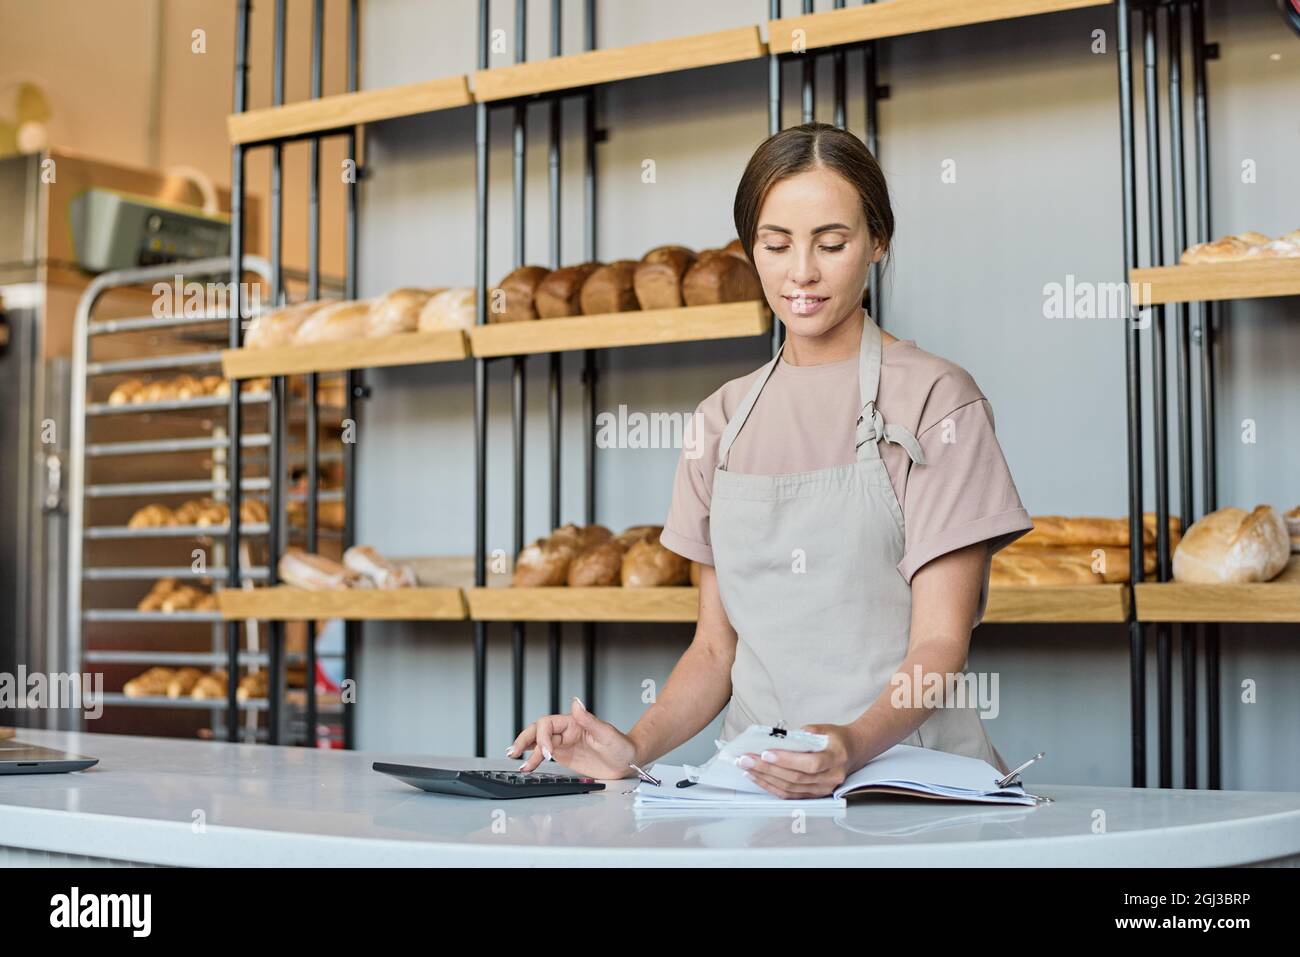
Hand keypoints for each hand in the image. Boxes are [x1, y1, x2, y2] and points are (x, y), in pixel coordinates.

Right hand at [507, 697, 637, 779]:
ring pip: (538, 744)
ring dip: (526, 751)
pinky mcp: (565, 756)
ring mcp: (564, 744)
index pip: (548, 724)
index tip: (547, 753)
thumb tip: (576, 702)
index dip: (544, 737)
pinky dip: (534, 760)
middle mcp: (566, 731)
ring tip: (517, 761)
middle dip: (524, 740)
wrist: (628, 762)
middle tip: (514, 752)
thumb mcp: (606, 733)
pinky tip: (527, 767)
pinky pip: (544, 756)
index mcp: (574, 722)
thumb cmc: (621, 746)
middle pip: (538, 731)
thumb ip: (589, 719)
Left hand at [737, 723, 864, 798]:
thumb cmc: (837, 738)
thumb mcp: (825, 728)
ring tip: (747, 768)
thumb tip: (780, 737)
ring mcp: (823, 790)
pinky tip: (758, 778)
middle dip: (767, 769)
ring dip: (765, 779)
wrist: (854, 751)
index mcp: (835, 759)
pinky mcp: (815, 795)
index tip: (765, 753)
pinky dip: (772, 787)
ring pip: (790, 788)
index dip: (786, 760)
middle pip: (795, 778)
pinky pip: (791, 795)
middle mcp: (831, 778)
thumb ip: (806, 732)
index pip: (809, 764)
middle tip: (745, 759)